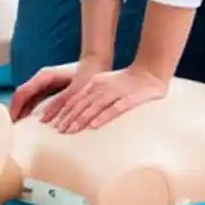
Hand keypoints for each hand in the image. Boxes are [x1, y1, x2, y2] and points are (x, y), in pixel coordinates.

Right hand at [8, 56, 109, 121]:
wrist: (95, 64)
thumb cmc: (85, 75)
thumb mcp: (73, 89)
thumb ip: (59, 102)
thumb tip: (43, 119)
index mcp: (44, 77)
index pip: (22, 93)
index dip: (15, 108)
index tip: (11, 122)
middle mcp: (41, 79)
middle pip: (21, 96)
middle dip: (15, 112)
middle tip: (12, 130)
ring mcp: (44, 82)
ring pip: (27, 98)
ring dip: (22, 112)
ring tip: (19, 129)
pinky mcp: (49, 87)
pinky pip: (34, 99)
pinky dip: (30, 110)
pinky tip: (31, 122)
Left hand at [45, 64, 169, 133]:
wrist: (150, 73)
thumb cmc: (126, 82)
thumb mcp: (105, 84)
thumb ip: (91, 95)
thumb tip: (76, 111)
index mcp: (95, 82)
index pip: (76, 98)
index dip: (64, 111)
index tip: (54, 124)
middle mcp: (103, 86)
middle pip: (82, 103)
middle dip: (69, 118)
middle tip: (59, 131)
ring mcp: (116, 92)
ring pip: (95, 107)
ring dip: (81, 119)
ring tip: (71, 130)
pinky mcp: (129, 98)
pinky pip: (115, 109)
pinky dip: (104, 117)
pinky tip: (94, 126)